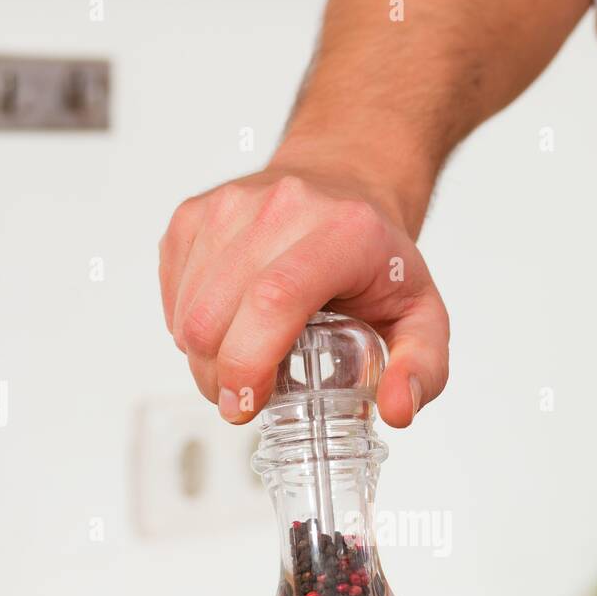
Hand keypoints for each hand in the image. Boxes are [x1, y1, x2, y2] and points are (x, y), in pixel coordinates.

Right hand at [158, 162, 447, 427]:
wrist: (345, 185)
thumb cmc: (378, 258)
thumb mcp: (422, 314)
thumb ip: (423, 368)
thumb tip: (397, 410)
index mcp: (343, 232)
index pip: (274, 299)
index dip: (249, 362)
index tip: (247, 406)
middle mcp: (282, 207)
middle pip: (217, 314)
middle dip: (220, 377)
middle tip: (245, 399)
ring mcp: (230, 205)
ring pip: (187, 309)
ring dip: (202, 358)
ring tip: (240, 364)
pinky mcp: (195, 212)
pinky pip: (173, 293)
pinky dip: (188, 328)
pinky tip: (226, 328)